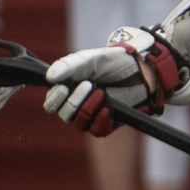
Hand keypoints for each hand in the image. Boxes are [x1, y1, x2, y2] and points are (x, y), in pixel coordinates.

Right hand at [41, 27, 184, 136]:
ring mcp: (93, 115)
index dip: (54, 99)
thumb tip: (49, 77)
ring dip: (88, 108)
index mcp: (68, 90)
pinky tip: (107, 108)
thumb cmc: (112, 63)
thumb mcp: (89, 59)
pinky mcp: (108, 123)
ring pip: (80, 123)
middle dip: (74, 101)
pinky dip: (101, 119)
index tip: (64, 87)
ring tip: (101, 92)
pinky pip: (98, 130)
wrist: (140, 70)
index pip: (52, 104)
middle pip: (64, 115)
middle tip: (88, 84)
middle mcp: (78, 105)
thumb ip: (68, 66)